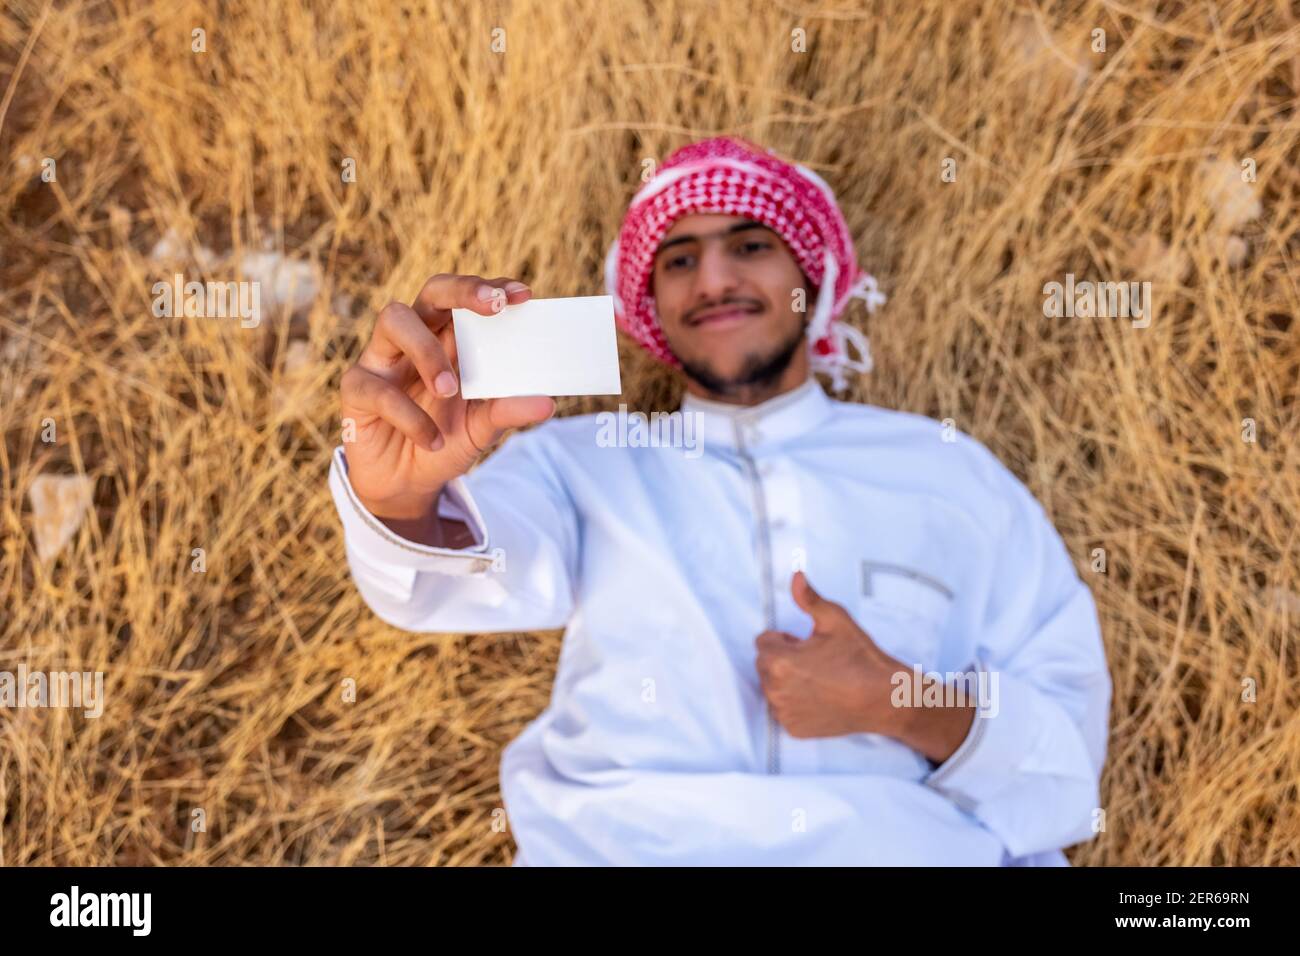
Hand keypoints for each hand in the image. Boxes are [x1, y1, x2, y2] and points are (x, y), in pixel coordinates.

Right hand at [339, 274, 555, 532]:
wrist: (407, 485)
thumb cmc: (445, 440)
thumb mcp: (482, 428)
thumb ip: (507, 411)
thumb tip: (547, 403)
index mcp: (448, 339)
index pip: (466, 298)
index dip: (490, 288)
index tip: (522, 295)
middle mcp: (414, 338)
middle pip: (431, 291)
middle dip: (462, 291)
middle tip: (493, 306)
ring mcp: (382, 360)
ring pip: (394, 320)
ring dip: (427, 351)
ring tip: (449, 390)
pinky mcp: (357, 390)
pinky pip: (379, 390)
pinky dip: (411, 417)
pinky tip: (433, 441)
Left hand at [754, 571, 907, 738]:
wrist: (883, 699)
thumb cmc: (860, 658)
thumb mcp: (836, 620)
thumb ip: (809, 598)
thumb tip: (795, 576)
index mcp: (778, 660)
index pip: (764, 641)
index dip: (787, 639)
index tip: (809, 645)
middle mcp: (774, 689)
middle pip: (765, 664)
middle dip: (784, 659)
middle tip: (816, 662)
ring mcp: (783, 712)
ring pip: (773, 687)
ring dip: (788, 681)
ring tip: (820, 679)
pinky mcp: (793, 729)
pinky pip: (784, 709)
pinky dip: (796, 703)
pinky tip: (821, 698)